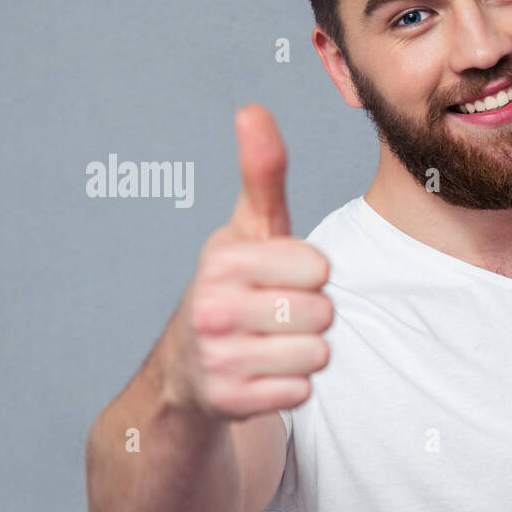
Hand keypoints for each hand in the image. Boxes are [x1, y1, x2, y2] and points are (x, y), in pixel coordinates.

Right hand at [164, 105, 332, 419]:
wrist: (189, 370)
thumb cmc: (236, 288)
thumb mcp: (248, 230)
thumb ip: (262, 173)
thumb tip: (253, 109)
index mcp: (223, 259)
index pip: (320, 269)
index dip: (312, 276)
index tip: (282, 279)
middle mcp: (212, 308)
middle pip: (322, 314)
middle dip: (311, 318)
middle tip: (276, 317)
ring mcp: (217, 358)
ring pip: (316, 355)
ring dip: (305, 354)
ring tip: (272, 345)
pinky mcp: (228, 402)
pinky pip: (301, 392)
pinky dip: (292, 387)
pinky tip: (264, 376)